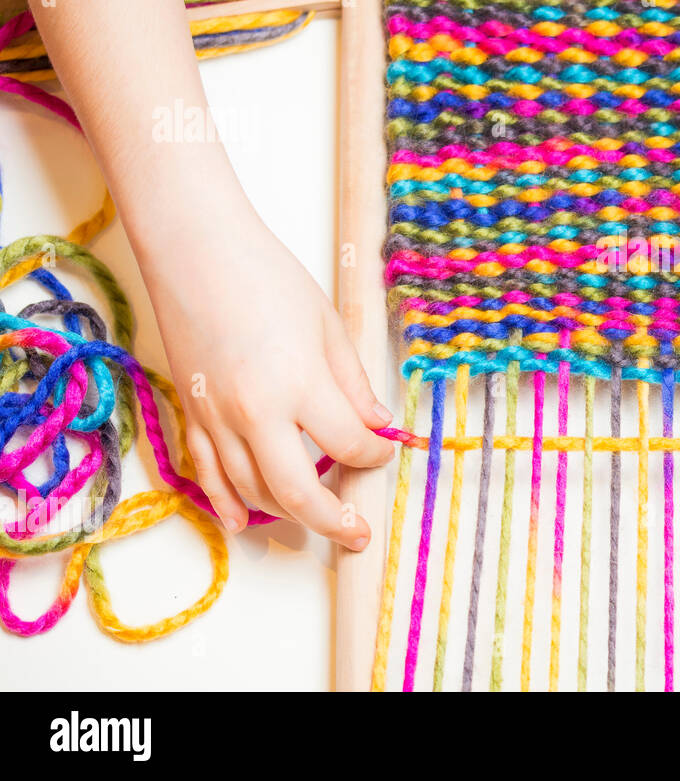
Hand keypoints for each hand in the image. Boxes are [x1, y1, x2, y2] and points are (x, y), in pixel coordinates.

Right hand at [140, 205, 393, 549]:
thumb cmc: (267, 276)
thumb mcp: (328, 326)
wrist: (196, 251)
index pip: (349, 443)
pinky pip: (207, 473)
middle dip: (335, 519)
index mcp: (300, 384)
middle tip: (358, 531)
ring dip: (288, 514)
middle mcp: (256, 412)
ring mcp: (217, 417)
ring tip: (318, 520)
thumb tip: (376, 424)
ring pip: (253, 490)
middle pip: (299, 492)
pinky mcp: (190, 413)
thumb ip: (353, 383)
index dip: (374, 454)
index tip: (385, 451)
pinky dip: (227, 502)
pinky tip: (246, 522)